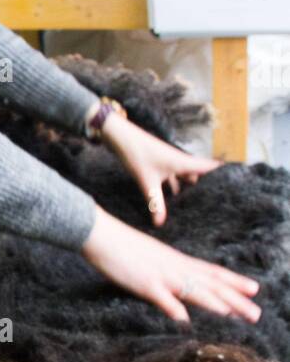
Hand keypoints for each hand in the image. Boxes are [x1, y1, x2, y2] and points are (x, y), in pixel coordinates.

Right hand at [81, 205, 260, 324]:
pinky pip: (160, 295)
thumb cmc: (121, 246)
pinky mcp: (141, 281)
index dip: (233, 282)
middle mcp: (174, 267)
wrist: (99, 232)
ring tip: (236, 314)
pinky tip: (184, 318)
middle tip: (256, 314)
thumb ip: (165, 276)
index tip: (254, 290)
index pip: (211, 272)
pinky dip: (172, 306)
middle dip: (235, 299)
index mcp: (176, 261)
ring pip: (193, 289)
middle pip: (210, 283)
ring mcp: (160, 274)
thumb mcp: (149, 260)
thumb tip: (176, 291)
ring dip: (215, 303)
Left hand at [100, 111, 221, 226]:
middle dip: (209, 185)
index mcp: (183, 162)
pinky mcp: (160, 165)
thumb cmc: (136, 154)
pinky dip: (175, 186)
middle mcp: (180, 162)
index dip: (226, 171)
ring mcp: (170, 163)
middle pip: (200, 174)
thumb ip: (155, 203)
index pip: (211, 167)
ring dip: (190, 187)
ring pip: (186, 177)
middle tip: (221, 199)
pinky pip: (173, 178)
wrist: (120, 137)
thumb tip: (161, 224)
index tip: (241, 178)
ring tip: (198, 202)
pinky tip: (173, 198)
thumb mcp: (147, 182)